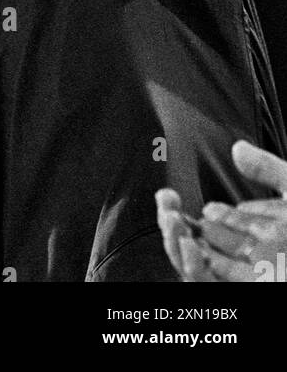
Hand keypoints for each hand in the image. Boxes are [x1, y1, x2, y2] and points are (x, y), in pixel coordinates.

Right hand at [157, 141, 286, 281]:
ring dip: (178, 239)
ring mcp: (248, 277)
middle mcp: (257, 260)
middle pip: (208, 243)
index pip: (226, 225)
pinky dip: (192, 263)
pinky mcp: (244, 289)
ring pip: (200, 262)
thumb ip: (268, 169)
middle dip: (181, 221)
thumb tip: (236, 148)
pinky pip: (208, 281)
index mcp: (268, 237)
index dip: (204, 210)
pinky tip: (187, 242)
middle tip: (167, 204)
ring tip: (170, 214)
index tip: (181, 197)